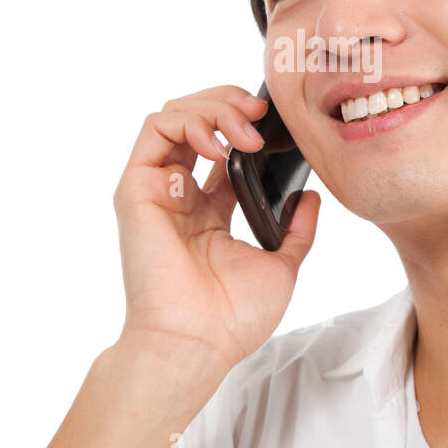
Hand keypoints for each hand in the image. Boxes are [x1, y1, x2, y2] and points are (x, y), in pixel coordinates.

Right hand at [111, 84, 320, 370]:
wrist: (197, 343)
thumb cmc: (232, 318)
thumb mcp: (281, 265)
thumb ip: (296, 229)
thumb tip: (309, 195)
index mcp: (210, 211)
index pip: (223, 146)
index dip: (248, 124)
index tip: (277, 124)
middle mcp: (180, 195)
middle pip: (198, 120)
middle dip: (231, 104)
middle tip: (262, 114)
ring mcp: (157, 190)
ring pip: (175, 115)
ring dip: (214, 108)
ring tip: (245, 132)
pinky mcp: (137, 189)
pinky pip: (155, 129)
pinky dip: (189, 121)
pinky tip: (219, 144)